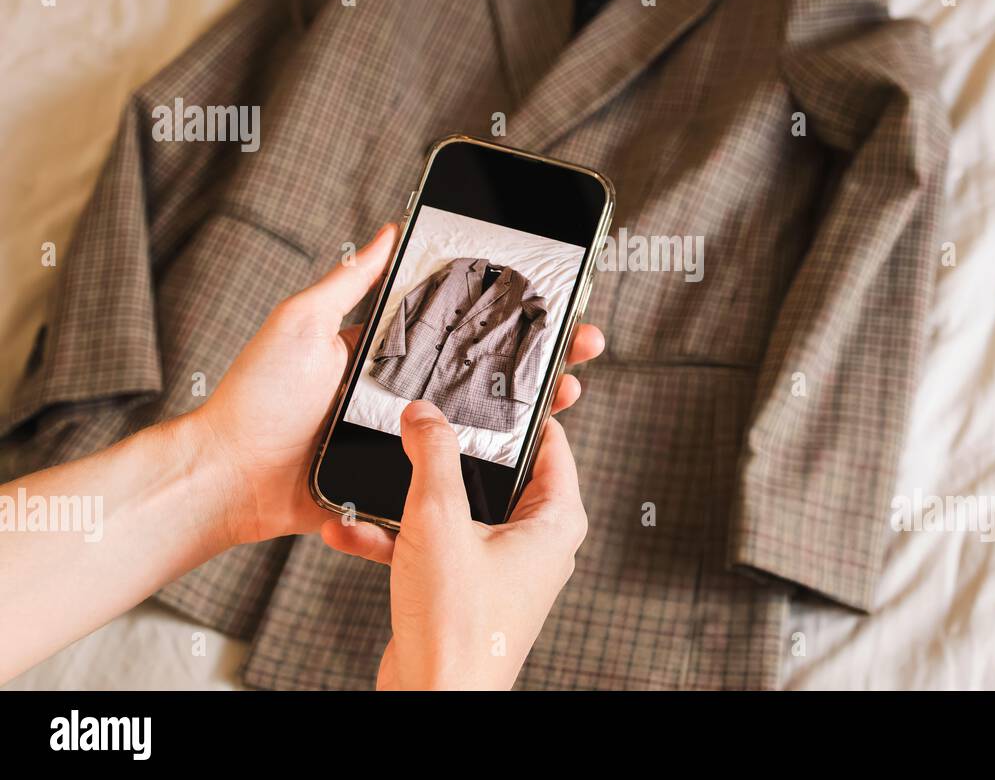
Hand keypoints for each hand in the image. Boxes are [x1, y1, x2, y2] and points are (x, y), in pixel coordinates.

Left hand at [189, 224, 603, 547]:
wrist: (228, 478)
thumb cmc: (256, 398)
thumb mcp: (301, 322)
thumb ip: (350, 281)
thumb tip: (390, 228)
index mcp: (385, 350)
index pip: (459, 323)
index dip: (506, 311)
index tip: (549, 297)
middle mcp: (404, 390)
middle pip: (486, 368)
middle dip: (541, 354)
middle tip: (584, 342)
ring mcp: (408, 435)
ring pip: (484, 417)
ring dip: (533, 402)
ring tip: (568, 389)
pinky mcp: (404, 477)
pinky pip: (457, 466)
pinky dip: (498, 455)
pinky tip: (532, 443)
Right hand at [320, 401, 590, 689]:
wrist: (431, 700)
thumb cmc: (458, 626)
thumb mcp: (439, 518)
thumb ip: (432, 456)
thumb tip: (425, 414)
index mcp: (554, 520)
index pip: (551, 443)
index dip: (521, 413)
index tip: (490, 387)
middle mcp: (534, 543)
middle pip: (496, 474)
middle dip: (449, 451)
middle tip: (420, 420)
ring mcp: (498, 569)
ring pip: (454, 512)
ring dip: (407, 499)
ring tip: (369, 477)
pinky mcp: (462, 592)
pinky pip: (430, 548)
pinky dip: (393, 538)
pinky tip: (346, 528)